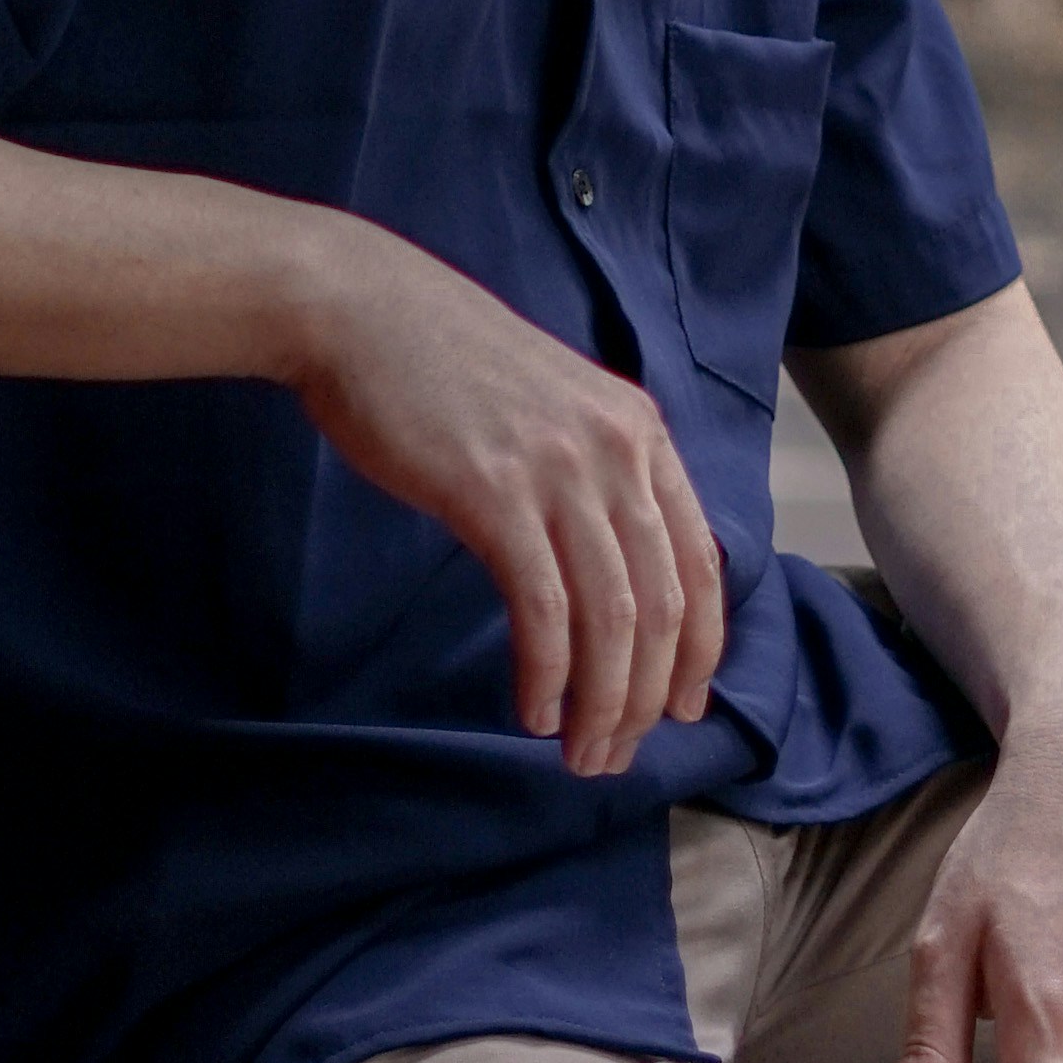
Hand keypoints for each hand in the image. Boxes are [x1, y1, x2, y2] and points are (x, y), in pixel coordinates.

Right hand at [287, 221, 726, 777]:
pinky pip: (543, 611)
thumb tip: (619, 568)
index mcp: (638, 428)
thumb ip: (597, 471)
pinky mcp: (494, 494)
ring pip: (613, 618)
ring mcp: (557, 469)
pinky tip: (535, 709)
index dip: (698, 648)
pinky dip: (548, 674)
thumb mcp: (555, 404)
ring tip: (581, 753)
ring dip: (602, 703)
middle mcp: (615, 449)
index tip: (679, 707)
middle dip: (646, 697)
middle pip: (662, 604)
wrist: (363, 309)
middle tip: (615, 753)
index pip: (699, 561)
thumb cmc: (447, 363)